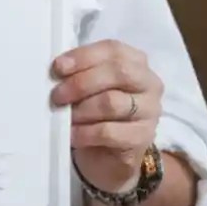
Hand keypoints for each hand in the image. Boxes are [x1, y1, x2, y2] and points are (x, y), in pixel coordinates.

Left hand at [51, 40, 163, 193]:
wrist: (108, 156)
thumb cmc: (96, 112)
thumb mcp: (89, 87)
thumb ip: (80, 73)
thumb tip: (56, 69)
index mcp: (136, 62)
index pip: (114, 49)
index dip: (84, 56)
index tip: (58, 67)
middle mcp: (149, 84)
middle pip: (118, 72)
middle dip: (81, 82)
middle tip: (57, 95)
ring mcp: (150, 112)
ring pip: (112, 102)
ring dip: (81, 109)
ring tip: (65, 116)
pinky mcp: (142, 138)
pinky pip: (109, 131)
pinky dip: (85, 132)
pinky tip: (72, 135)